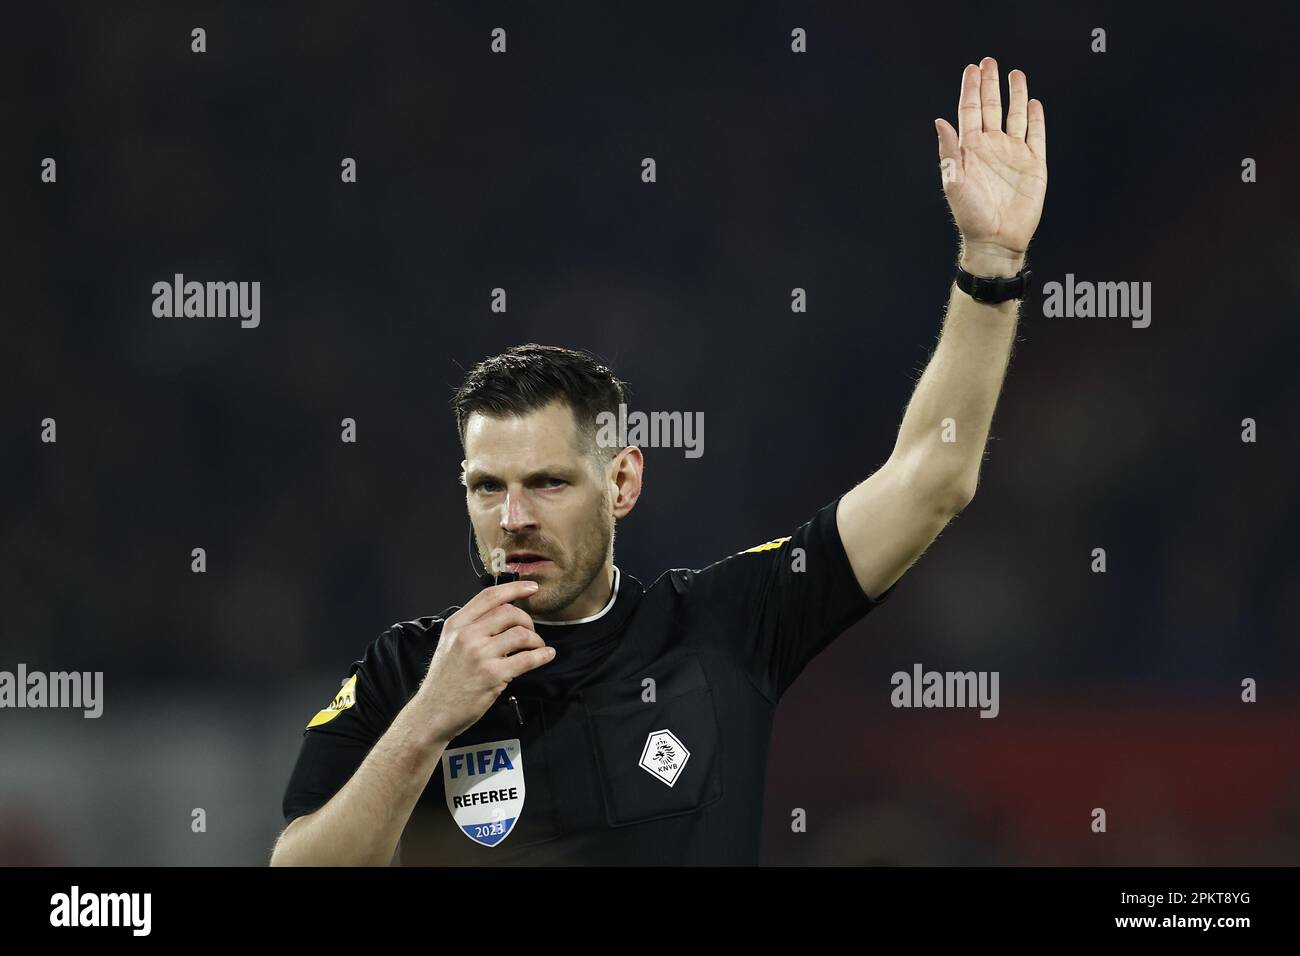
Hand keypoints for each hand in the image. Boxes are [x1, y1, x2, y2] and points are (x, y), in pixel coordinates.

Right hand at [415, 578, 555, 741]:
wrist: (432, 712)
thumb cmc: (444, 680)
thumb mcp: (449, 644)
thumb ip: (471, 626)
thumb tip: (502, 612)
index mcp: (456, 624)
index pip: (489, 596)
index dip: (515, 588)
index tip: (532, 588)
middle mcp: (467, 636)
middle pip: (510, 613)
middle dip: (528, 621)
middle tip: (531, 633)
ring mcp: (480, 655)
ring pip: (521, 634)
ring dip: (536, 640)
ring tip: (536, 647)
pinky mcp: (493, 675)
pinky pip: (527, 658)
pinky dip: (542, 655)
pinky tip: (547, 655)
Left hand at [936, 57, 1047, 276]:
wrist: (997, 240)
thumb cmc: (971, 216)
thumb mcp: (954, 184)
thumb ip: (949, 152)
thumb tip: (940, 122)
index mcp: (971, 150)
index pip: (970, 112)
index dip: (971, 91)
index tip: (971, 69)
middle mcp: (992, 147)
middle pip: (992, 108)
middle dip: (990, 85)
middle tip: (989, 62)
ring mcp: (1013, 154)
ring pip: (1015, 116)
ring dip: (1015, 96)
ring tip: (1015, 74)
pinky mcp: (1034, 164)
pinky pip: (1036, 136)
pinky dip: (1035, 119)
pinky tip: (1034, 104)